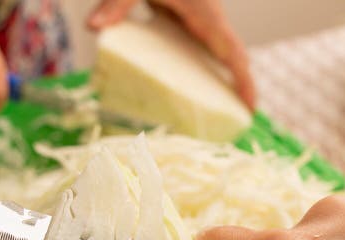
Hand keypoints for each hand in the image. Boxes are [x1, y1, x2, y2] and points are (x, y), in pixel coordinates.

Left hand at [87, 0, 255, 109]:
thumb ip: (116, 3)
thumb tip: (93, 27)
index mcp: (204, 12)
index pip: (231, 51)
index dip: (243, 80)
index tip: (251, 107)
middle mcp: (206, 16)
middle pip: (230, 57)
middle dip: (238, 87)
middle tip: (238, 121)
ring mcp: (198, 17)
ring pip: (218, 53)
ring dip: (223, 80)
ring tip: (217, 115)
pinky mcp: (184, 16)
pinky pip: (200, 47)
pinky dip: (201, 68)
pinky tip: (187, 89)